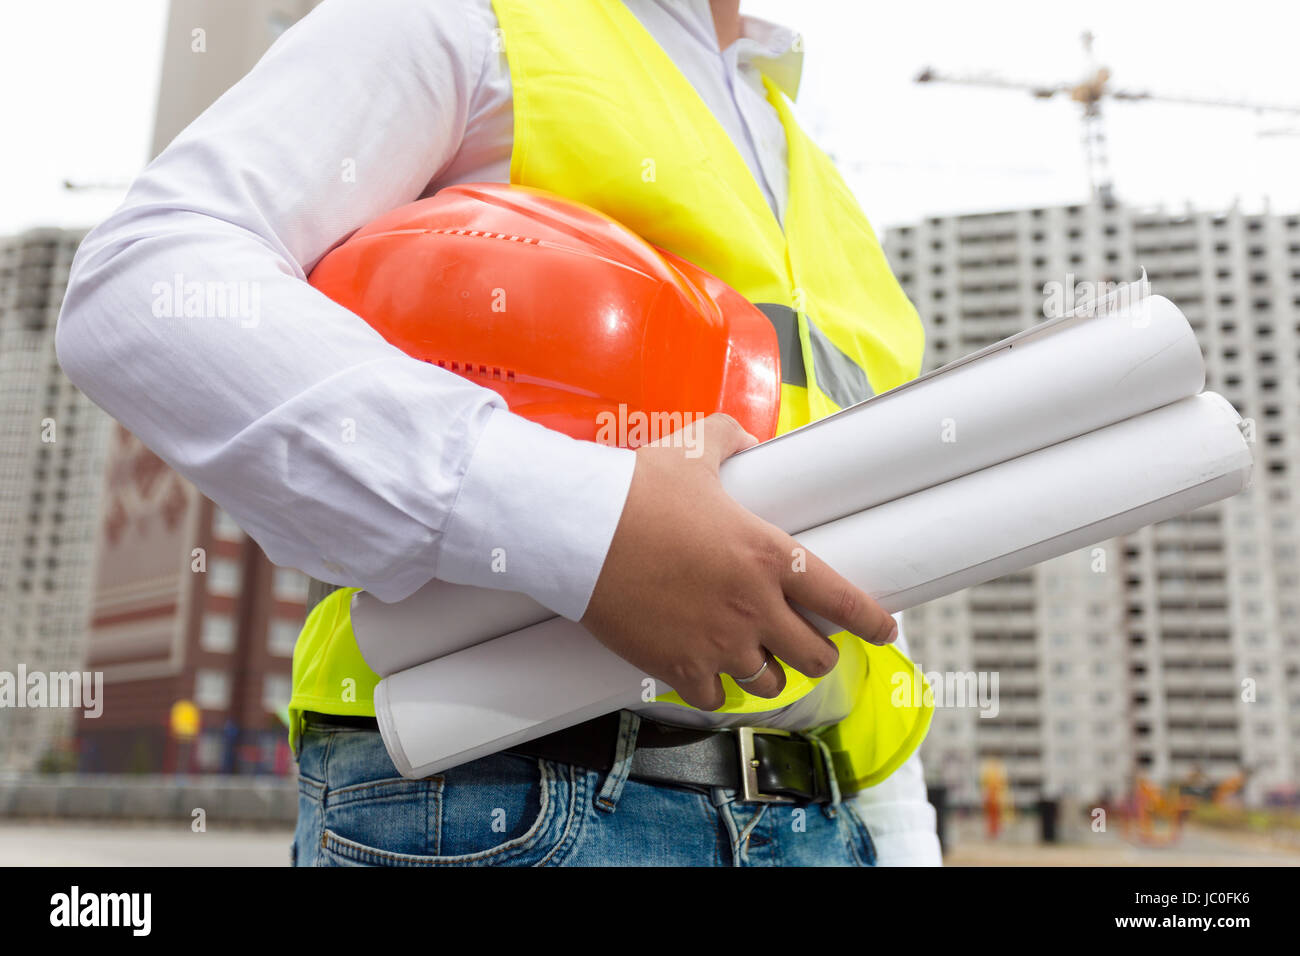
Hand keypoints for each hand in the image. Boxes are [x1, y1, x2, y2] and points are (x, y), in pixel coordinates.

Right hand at [580, 413, 896, 710]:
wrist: (582, 531)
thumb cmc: (637, 489)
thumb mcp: (694, 448)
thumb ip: (732, 440)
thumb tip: (749, 440)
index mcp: (769, 555)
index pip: (843, 600)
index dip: (871, 621)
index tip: (883, 631)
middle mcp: (754, 606)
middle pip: (815, 657)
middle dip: (818, 654)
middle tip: (808, 646)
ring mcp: (718, 642)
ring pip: (770, 683)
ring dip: (768, 672)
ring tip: (756, 658)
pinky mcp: (678, 667)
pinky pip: (716, 698)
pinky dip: (715, 689)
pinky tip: (707, 673)